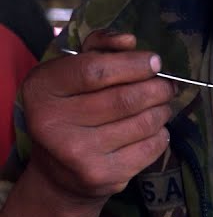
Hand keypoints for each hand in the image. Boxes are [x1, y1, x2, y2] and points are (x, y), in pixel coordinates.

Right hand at [21, 30, 173, 201]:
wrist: (61, 171)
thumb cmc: (72, 109)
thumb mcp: (72, 72)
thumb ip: (99, 48)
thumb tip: (130, 41)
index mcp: (42, 90)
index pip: (95, 70)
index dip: (133, 64)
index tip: (155, 62)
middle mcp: (53, 123)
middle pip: (126, 98)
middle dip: (158, 88)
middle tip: (166, 86)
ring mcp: (77, 153)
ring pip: (145, 122)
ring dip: (162, 110)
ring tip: (159, 106)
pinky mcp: (102, 175)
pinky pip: (152, 146)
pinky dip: (161, 134)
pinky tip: (151, 130)